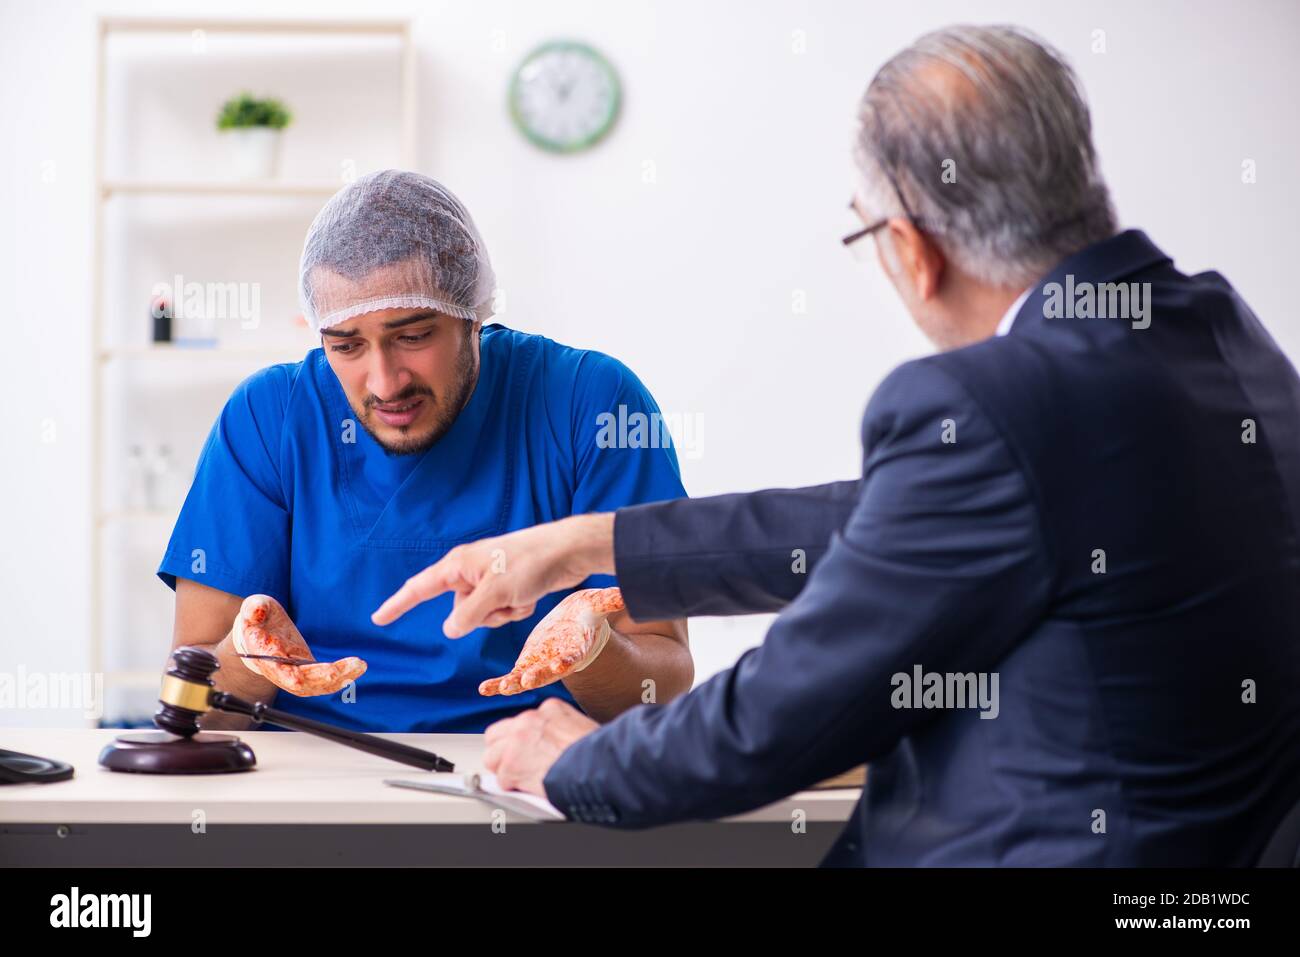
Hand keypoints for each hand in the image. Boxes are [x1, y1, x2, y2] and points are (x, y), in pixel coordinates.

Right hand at [231, 595, 366, 696]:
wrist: (259, 633)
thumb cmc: (257, 618)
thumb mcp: (253, 607)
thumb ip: (253, 608)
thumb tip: (255, 610)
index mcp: (264, 655)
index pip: (277, 670)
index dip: (289, 676)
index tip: (303, 679)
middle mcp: (279, 670)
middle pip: (302, 682)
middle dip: (325, 677)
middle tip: (350, 666)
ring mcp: (293, 673)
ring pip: (315, 685)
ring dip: (338, 679)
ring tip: (360, 666)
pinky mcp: (306, 670)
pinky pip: (323, 681)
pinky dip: (340, 677)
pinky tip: (357, 668)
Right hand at [371, 513, 614, 636]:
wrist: (567, 551)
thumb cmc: (529, 564)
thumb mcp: (495, 593)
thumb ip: (468, 614)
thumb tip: (449, 630)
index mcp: (459, 566)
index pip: (420, 588)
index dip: (398, 604)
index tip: (378, 618)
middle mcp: (470, 572)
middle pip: (460, 612)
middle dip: (482, 616)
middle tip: (505, 599)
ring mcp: (490, 581)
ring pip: (483, 616)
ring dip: (503, 614)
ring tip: (521, 595)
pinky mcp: (509, 587)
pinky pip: (503, 612)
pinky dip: (517, 610)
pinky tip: (531, 595)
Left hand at [479, 587, 623, 695]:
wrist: (573, 626)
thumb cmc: (586, 616)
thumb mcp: (596, 605)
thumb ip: (609, 601)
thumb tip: (625, 594)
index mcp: (575, 650)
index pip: (573, 657)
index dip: (568, 661)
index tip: (562, 664)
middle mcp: (558, 663)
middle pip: (549, 672)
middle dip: (539, 676)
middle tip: (527, 680)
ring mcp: (540, 667)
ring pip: (527, 679)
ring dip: (515, 684)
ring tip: (502, 687)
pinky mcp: (526, 666)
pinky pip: (510, 678)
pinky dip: (498, 684)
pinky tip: (485, 688)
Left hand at [484, 698, 598, 795]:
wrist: (601, 767)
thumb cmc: (600, 753)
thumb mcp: (582, 727)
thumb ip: (561, 730)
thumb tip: (555, 744)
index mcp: (550, 709)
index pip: (523, 722)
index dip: (523, 741)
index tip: (529, 751)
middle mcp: (529, 720)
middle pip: (498, 734)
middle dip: (502, 750)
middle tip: (514, 765)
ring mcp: (517, 741)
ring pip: (492, 755)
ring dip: (504, 769)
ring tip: (519, 779)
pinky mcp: (511, 764)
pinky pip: (501, 779)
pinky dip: (513, 787)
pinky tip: (528, 788)